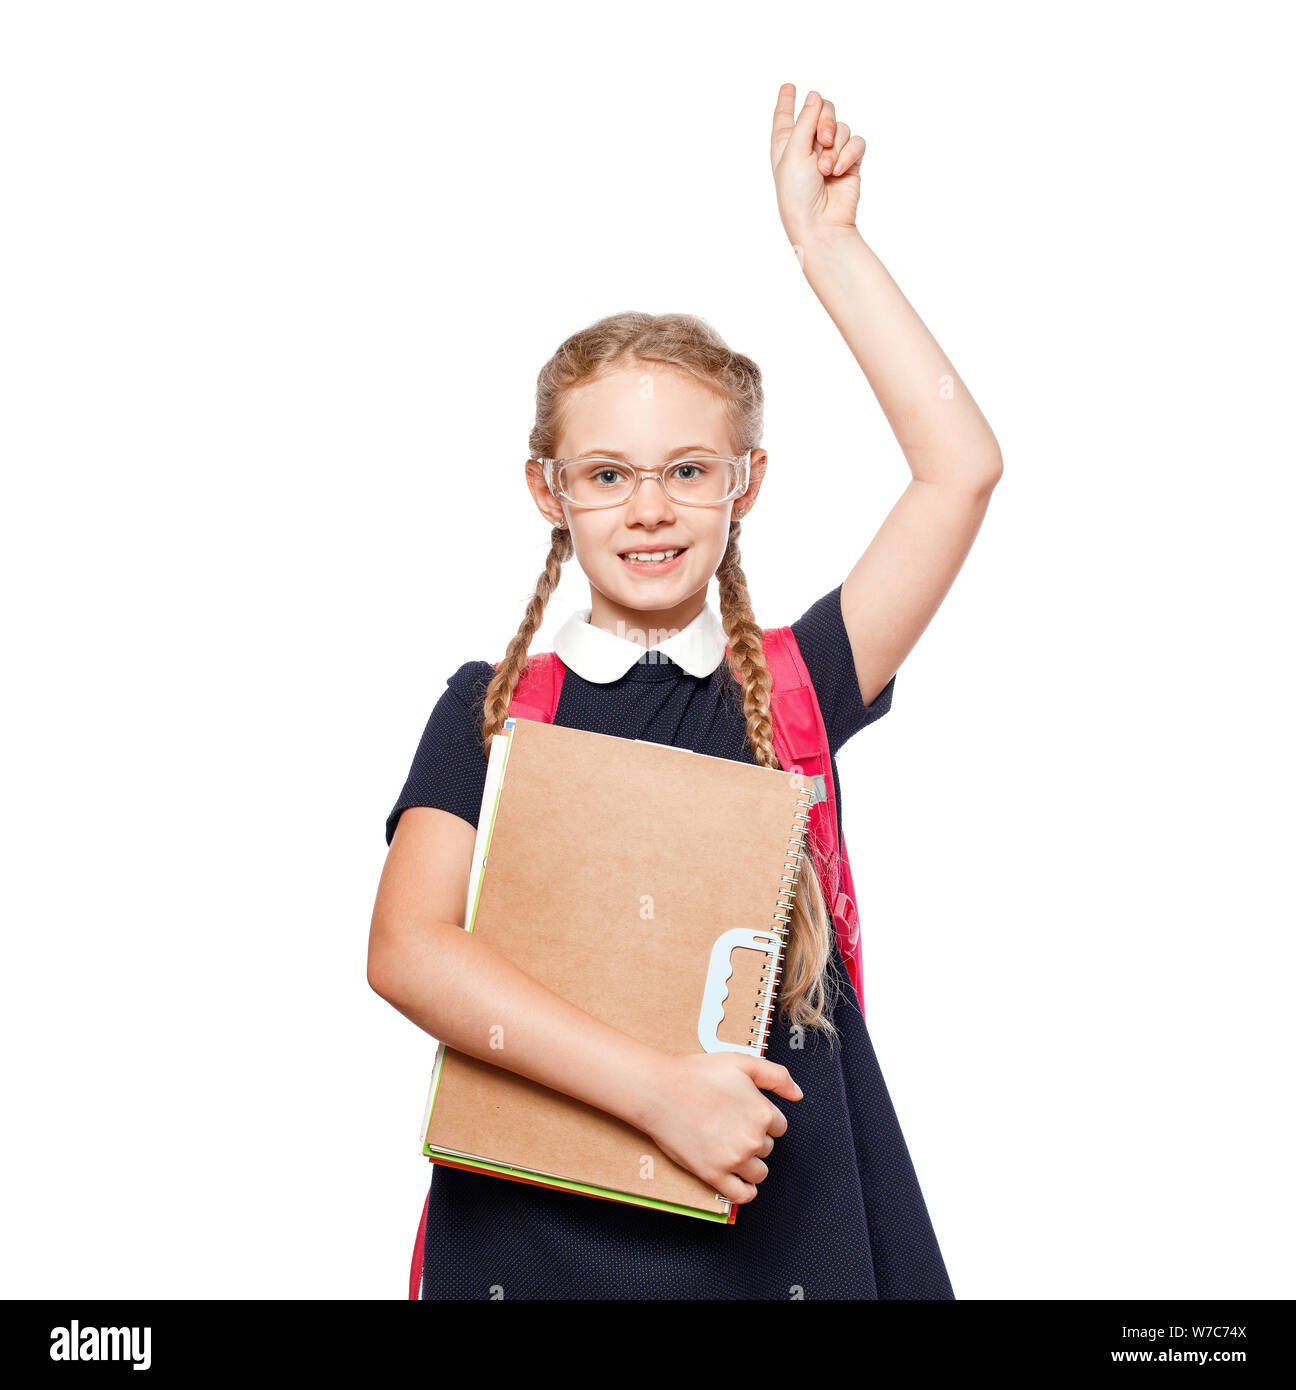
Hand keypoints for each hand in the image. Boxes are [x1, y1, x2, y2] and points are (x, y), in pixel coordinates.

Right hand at [638, 1052, 802, 1205]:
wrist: (659, 1091)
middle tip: (731, 1124)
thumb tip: (798, 1094)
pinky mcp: (714, 1175)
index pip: (779, 1126)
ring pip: (759, 1172)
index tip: (745, 1113)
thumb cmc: (696, 1074)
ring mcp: (734, 1160)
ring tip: (731, 1147)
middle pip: (768, 1148)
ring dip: (750, 1163)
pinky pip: (742, 1195)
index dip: (762, 1118)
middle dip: (754, 1138)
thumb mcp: (742, 1062)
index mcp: (762, 1113)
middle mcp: (752, 1139)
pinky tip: (740, 1181)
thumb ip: (776, 1076)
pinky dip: (745, 1191)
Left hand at [770, 83, 866, 246]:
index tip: (788, 87)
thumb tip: (815, 95)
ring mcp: (830, 153)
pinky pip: (856, 142)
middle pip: (822, 111)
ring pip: (841, 127)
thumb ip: (805, 121)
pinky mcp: (850, 162)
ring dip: (835, 146)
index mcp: (786, 144)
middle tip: (822, 140)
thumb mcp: (793, 153)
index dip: (787, 101)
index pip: (786, 116)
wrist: (820, 223)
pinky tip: (839, 171)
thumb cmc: (798, 194)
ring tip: (825, 169)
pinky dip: (849, 154)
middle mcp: (808, 146)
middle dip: (824, 121)